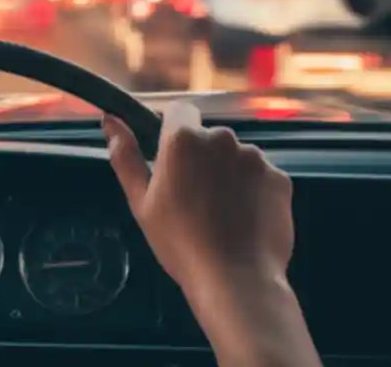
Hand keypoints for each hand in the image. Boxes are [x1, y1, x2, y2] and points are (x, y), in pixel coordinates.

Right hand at [102, 102, 292, 292]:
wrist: (236, 279)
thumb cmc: (179, 242)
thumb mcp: (141, 202)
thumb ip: (125, 156)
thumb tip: (110, 120)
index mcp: (183, 139)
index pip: (178, 111)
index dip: (172, 133)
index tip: (171, 162)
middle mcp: (222, 138)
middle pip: (209, 137)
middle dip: (203, 158)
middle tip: (195, 199)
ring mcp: (256, 157)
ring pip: (236, 157)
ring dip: (229, 174)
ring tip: (223, 214)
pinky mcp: (280, 178)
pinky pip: (261, 177)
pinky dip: (254, 192)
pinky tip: (246, 220)